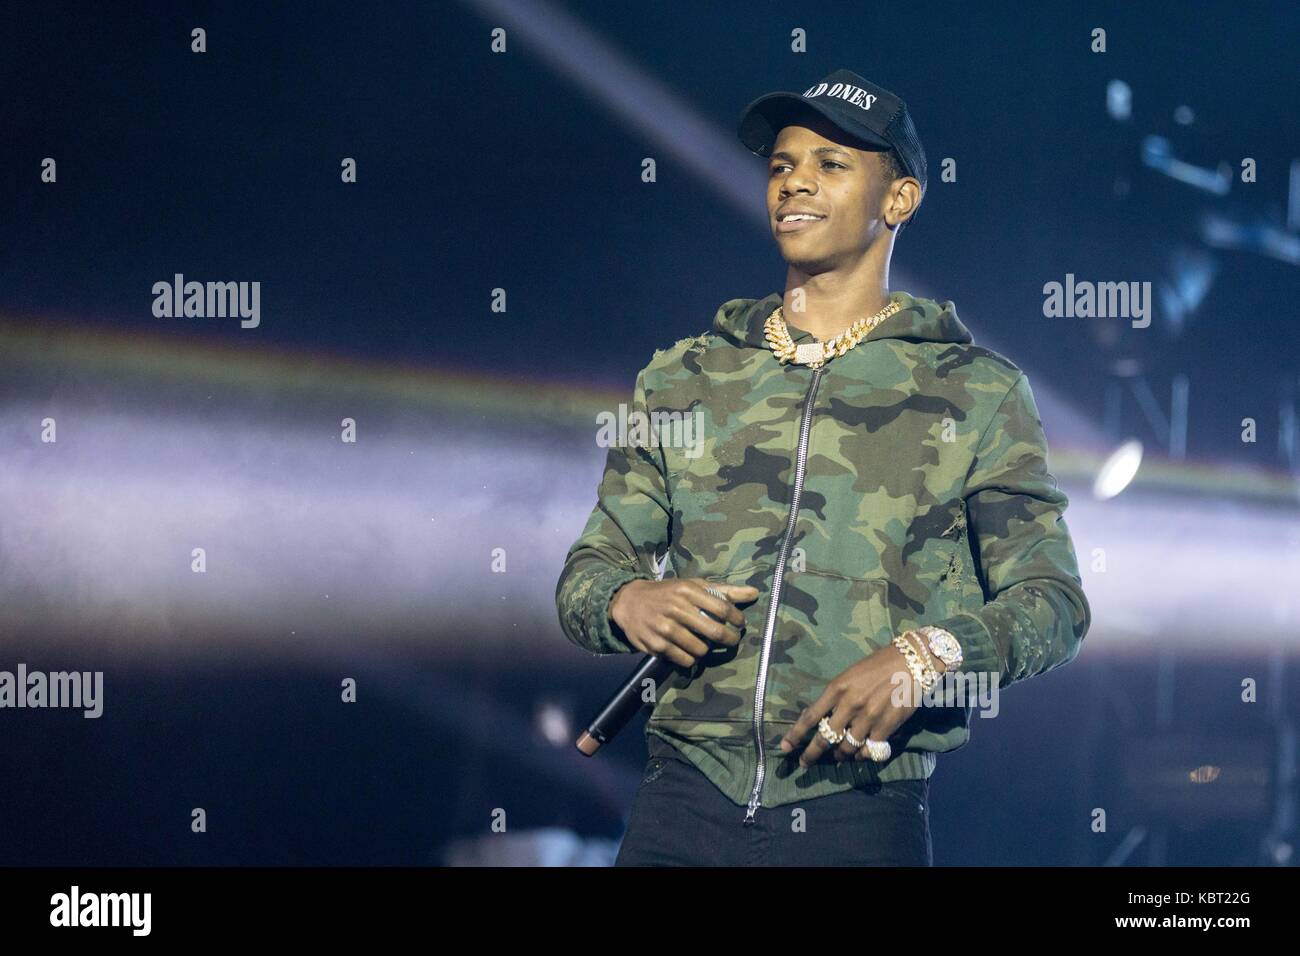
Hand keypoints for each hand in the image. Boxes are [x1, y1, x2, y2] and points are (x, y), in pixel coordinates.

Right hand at [609, 579, 759, 667]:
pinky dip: (691, 659)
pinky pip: (685, 660)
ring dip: (707, 649)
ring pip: (701, 649)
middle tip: (731, 640)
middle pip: (715, 631)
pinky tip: (688, 650)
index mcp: (687, 591)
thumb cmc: (667, 593)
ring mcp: (665, 628)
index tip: (740, 624)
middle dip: (729, 639)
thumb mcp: (692, 586)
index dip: (737, 619)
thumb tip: (755, 592)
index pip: (722, 608)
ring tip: (704, 643)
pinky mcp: (656, 645)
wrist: (629, 601)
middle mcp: (676, 608)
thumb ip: (723, 591)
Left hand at [779, 637, 923, 766]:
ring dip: (840, 755)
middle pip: (825, 737)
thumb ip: (836, 697)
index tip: (785, 747)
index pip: (811, 716)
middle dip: (811, 754)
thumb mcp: (850, 676)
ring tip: (839, 757)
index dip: (796, 735)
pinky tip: (861, 754)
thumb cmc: (878, 666)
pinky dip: (862, 755)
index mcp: (837, 688)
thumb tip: (822, 719)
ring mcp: (868, 717)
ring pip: (846, 747)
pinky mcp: (886, 726)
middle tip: (804, 763)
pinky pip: (868, 750)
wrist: (911, 662)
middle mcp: (850, 704)